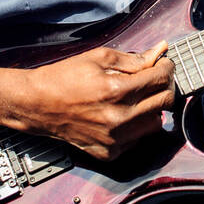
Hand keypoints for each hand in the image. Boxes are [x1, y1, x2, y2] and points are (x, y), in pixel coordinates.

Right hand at [16, 40, 176, 161]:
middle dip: (164, 85)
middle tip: (154, 78)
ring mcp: (115, 139)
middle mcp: (119, 118)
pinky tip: (122, 114)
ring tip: (136, 97)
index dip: (166, 67)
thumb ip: (134, 58)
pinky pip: (138, 139)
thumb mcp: (99, 58)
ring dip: (152, 108)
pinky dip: (136, 126)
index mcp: (117, 90)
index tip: (163, 64)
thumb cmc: (64, 78)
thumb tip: (160, 50)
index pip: (161, 79)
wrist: (37, 105)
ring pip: (156, 123)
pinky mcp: (109, 152)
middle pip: (165, 102)